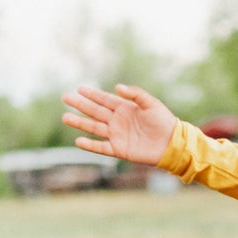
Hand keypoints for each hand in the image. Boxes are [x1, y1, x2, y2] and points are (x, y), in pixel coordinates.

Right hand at [61, 84, 177, 165]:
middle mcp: (118, 121)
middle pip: (95, 112)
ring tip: (65, 118)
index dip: (92, 94)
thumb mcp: (151, 103)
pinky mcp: (120, 150)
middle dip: (80, 105)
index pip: (104, 100)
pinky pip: (102, 147)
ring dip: (80, 123)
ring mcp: (117, 135)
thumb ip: (135, 94)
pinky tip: (78, 141)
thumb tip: (117, 87)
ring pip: (94, 128)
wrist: (172, 144)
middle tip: (65, 97)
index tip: (79, 88)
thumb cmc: (164, 122)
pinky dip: (90, 145)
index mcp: (125, 109)